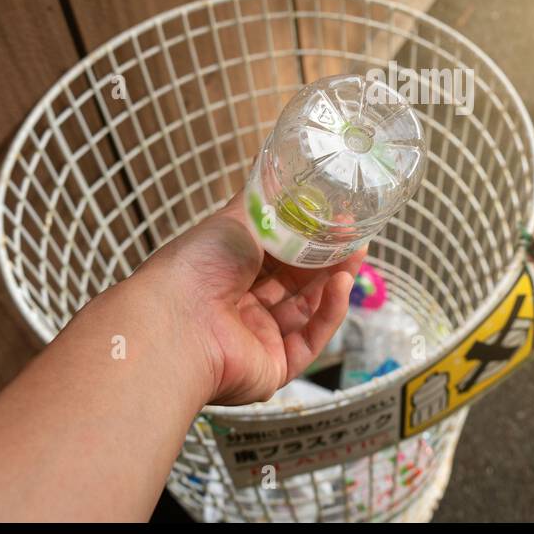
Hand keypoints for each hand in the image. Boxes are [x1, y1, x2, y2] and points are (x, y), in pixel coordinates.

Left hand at [135, 191, 363, 406]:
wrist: (176, 321)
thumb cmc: (194, 266)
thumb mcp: (233, 219)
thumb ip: (261, 201)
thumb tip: (270, 166)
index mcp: (229, 273)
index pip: (278, 255)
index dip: (309, 237)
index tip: (336, 217)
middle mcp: (243, 307)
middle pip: (298, 282)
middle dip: (329, 258)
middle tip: (356, 234)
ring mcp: (260, 338)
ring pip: (309, 309)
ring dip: (335, 281)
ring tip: (357, 252)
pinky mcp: (276, 367)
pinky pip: (311, 339)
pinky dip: (330, 311)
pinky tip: (342, 284)